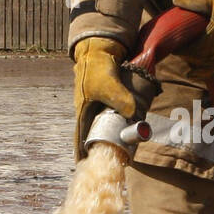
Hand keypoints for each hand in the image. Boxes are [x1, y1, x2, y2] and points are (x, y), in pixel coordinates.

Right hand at [73, 37, 135, 160]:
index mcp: (83, 110)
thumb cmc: (97, 67)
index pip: (80, 136)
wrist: (100, 48)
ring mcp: (97, 104)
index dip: (81, 151)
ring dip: (110, 136)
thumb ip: (120, 98)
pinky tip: (128, 128)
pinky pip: (112, 115)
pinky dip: (118, 123)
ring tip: (119, 149)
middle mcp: (89, 109)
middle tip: (107, 161)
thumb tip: (133, 116)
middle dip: (98, 147)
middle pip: (92, 133)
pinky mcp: (108, 98)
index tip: (84, 165)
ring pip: (103, 125)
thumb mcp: (107, 84)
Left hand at [172, 0, 213, 80]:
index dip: (177, 48)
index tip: (171, 43)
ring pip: (205, 68)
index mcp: (210, 41)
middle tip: (177, 48)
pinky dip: (207, 74)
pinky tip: (199, 73)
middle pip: (194, 60)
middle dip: (185, 55)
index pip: (187, 50)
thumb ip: (193, 1)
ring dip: (194, 64)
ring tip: (187, 59)